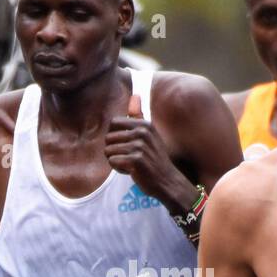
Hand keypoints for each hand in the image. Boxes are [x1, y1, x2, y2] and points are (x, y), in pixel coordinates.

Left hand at [104, 94, 194, 212]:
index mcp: (144, 124)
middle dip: (114, 150)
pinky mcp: (135, 160)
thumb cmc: (155, 159)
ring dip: (116, 160)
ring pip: (108, 151)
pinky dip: (119, 168)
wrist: (167, 181)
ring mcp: (139, 146)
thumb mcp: (150, 134)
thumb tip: (135, 94)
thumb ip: (139, 116)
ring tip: (131, 164)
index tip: (127, 145)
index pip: (113, 123)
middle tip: (130, 158)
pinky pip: (112, 161)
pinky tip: (131, 171)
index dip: (115, 136)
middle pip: (108, 138)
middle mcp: (142, 133)